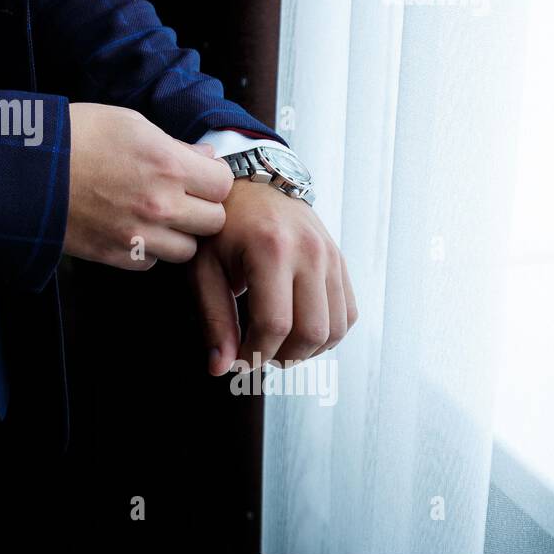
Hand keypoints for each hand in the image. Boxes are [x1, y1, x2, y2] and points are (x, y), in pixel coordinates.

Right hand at [64, 103, 233, 269]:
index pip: (222, 183)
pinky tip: (131, 228)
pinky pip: (152, 262)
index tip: (199, 174)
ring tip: (157, 216)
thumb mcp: (129, 123)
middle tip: (182, 196)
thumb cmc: (73, 137)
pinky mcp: (116, 256)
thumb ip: (173, 144)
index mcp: (166, 165)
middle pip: (213, 221)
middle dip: (202, 208)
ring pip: (188, 250)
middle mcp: (160, 204)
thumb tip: (203, 157)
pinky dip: (148, 249)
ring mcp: (138, 235)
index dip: (212, 177)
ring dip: (179, 234)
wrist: (24, 172)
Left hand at [193, 177, 357, 374]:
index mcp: (271, 249)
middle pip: (311, 332)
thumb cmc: (222, 226)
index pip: (274, 324)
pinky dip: (328, 334)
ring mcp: (331, 256)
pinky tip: (299, 331)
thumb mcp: (204, 267)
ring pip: (336, 328)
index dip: (256, 353)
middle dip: (284, 357)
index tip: (239, 360)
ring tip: (278, 346)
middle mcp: (309, 252)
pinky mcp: (340, 261)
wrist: (254, 184)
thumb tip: (221, 368)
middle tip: (259, 355)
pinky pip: (348, 313)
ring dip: (308, 351)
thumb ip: (214, 318)